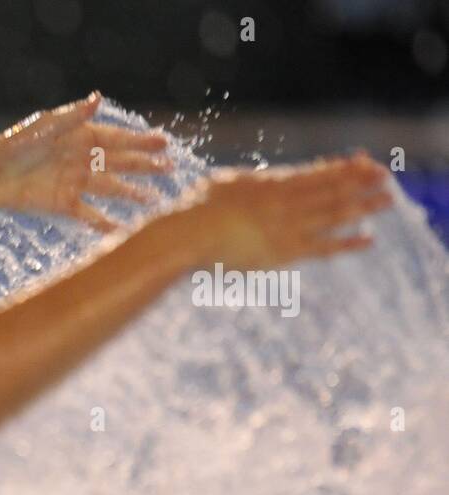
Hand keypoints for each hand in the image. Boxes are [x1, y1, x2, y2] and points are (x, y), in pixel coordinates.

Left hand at [0, 92, 171, 231]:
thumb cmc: (15, 145)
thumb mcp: (44, 127)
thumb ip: (73, 117)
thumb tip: (98, 98)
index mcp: (80, 136)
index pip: (117, 139)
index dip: (141, 141)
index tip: (164, 142)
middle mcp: (81, 159)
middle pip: (119, 163)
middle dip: (144, 165)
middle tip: (169, 168)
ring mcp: (74, 182)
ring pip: (110, 188)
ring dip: (131, 193)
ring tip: (152, 200)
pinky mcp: (62, 203)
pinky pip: (88, 214)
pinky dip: (103, 222)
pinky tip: (120, 229)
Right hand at [191, 154, 390, 268]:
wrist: (188, 235)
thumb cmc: (195, 210)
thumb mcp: (223, 184)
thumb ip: (248, 182)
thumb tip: (260, 180)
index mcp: (271, 184)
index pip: (315, 174)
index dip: (342, 168)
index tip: (364, 161)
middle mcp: (286, 202)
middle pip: (332, 189)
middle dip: (361, 182)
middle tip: (387, 176)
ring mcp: (287, 226)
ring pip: (334, 213)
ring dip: (364, 205)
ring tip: (388, 199)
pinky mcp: (284, 252)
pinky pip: (323, 247)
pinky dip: (347, 242)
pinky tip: (369, 238)